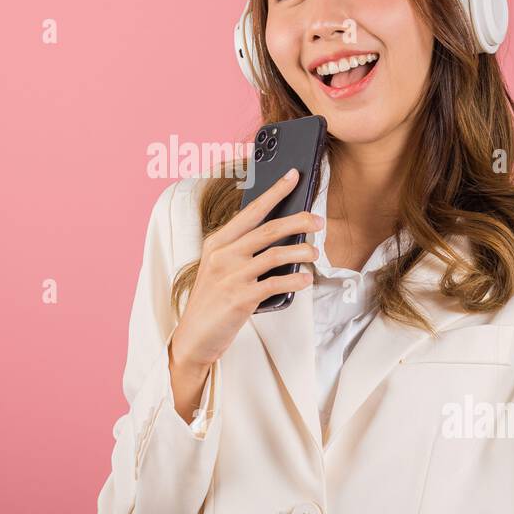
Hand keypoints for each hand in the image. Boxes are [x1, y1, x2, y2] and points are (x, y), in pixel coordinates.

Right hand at [169, 167, 323, 376]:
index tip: (292, 176)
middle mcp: (223, 255)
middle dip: (297, 220)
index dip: (274, 192)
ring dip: (301, 250)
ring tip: (314, 252)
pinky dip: (295, 279)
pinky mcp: (240, 297)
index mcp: (217, 243)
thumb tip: (280, 237)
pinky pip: (276, 283)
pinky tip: (306, 278)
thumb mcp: (220, 268)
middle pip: (267, 229)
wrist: (195, 336)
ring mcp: (231, 276)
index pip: (250, 211)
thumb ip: (242, 251)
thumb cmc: (212, 301)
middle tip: (318, 219)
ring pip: (275, 254)